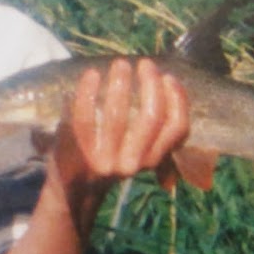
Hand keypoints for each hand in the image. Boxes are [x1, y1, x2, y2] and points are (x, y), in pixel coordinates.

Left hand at [53, 58, 189, 194]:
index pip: (178, 129)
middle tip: (145, 63)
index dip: (178, 99)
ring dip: (121, 83)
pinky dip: (88, 92)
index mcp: (153, 160)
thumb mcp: (141, 150)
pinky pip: (84, 116)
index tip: (168, 77)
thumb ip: (157, 127)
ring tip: (120, 64)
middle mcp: (132, 163)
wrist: (75, 189)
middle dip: (151, 84)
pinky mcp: (78, 152)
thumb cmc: (113, 157)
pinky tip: (92, 74)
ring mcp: (105, 159)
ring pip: (117, 114)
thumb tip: (167, 81)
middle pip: (151, 117)